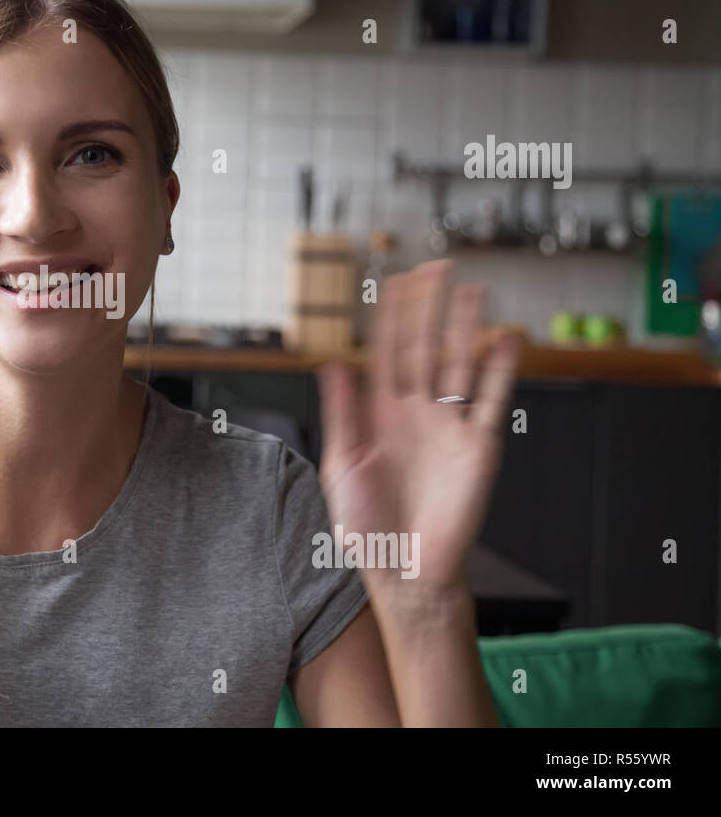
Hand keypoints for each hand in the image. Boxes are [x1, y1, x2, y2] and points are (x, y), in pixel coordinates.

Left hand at [314, 260, 521, 600]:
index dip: (391, 317)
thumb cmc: (365, 526)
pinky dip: (502, 370)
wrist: (405, 570)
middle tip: (437, 267)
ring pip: (460, 364)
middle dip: (430, 308)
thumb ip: (341, 412)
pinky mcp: (478, 447)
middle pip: (425, 347)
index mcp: (378, 414)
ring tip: (472, 291)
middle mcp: (415, 413)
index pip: (386, 352)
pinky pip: (492, 400)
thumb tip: (331, 363)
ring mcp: (448, 427)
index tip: (394, 281)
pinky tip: (507, 339)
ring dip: (466, 327)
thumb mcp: (342, 464)